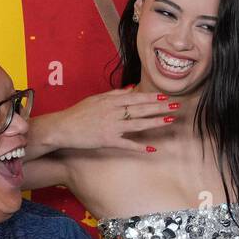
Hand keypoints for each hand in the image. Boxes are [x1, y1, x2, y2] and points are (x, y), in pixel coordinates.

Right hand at [45, 88, 176, 152]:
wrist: (62, 127)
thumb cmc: (78, 113)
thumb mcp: (96, 99)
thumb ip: (114, 94)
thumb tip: (131, 89)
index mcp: (110, 101)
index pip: (135, 98)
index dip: (152, 97)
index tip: (166, 96)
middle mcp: (113, 111)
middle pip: (140, 109)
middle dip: (160, 107)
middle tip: (176, 106)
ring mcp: (111, 126)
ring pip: (138, 123)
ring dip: (155, 122)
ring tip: (170, 120)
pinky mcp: (107, 140)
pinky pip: (126, 144)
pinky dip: (139, 146)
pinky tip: (152, 148)